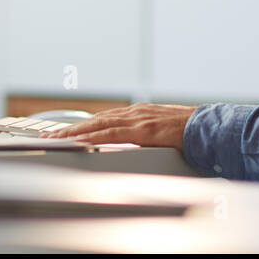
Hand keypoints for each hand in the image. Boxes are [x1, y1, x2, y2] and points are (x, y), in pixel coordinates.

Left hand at [39, 103, 197, 149]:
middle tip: (48, 136)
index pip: (103, 119)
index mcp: (138, 113)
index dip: (81, 126)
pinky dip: (93, 136)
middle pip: (95, 120)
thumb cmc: (190, 132)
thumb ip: (148, 135)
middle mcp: (135, 112)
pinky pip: (113, 133)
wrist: (210, 127)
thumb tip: (136, 145)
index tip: (63, 132)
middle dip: (70, 129)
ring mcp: (138, 119)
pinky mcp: (144, 129)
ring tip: (56, 140)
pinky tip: (80, 141)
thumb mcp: (164, 130)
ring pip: (98, 124)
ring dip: (75, 132)